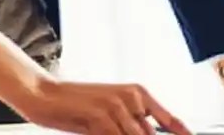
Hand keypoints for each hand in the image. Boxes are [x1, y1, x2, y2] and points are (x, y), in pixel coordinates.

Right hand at [17, 79, 191, 134]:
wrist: (42, 93)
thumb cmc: (74, 106)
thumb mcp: (108, 116)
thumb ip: (128, 126)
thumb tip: (145, 133)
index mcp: (138, 94)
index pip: (170, 120)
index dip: (181, 131)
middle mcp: (133, 97)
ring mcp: (118, 105)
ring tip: (108, 132)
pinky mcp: (101, 114)